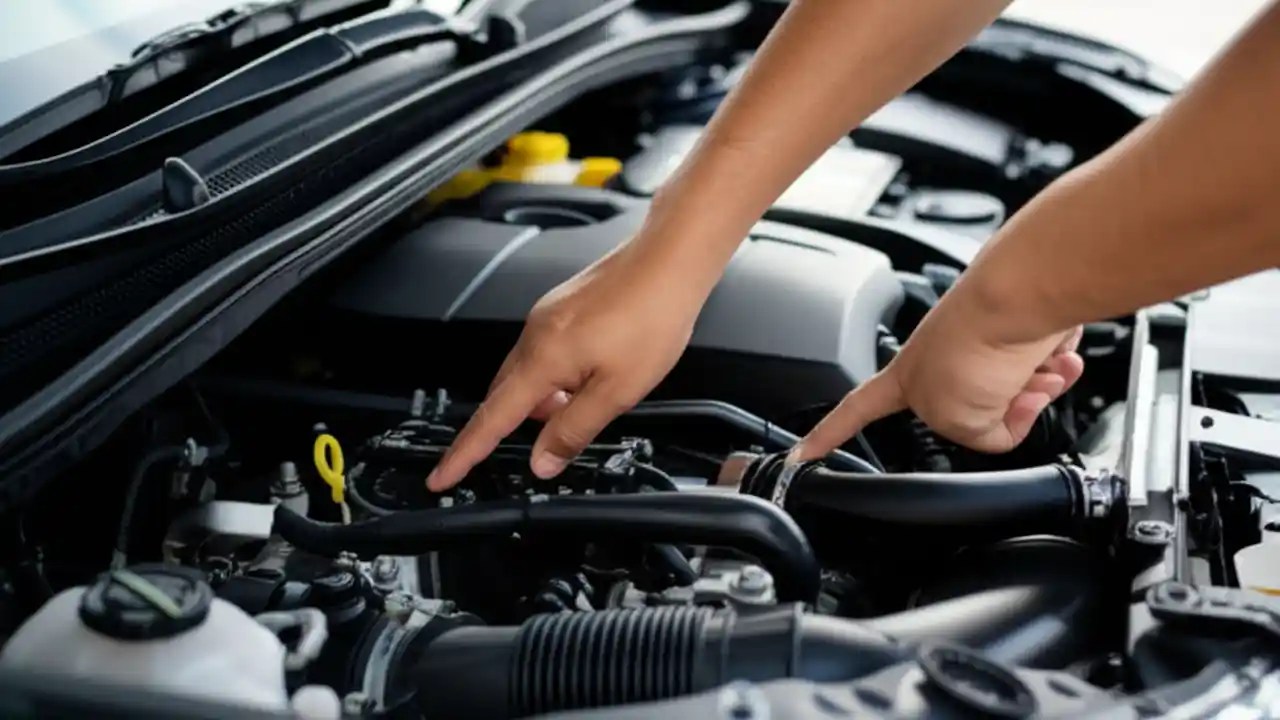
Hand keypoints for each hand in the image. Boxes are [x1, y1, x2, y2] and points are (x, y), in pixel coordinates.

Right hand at [426, 239, 705, 490]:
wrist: (669, 261)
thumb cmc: (651, 316)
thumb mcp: (618, 391)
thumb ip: (574, 430)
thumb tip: (543, 460)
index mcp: (542, 359)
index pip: (492, 419)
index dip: (466, 453)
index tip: (443, 475)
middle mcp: (535, 334)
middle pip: (506, 395)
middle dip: (516, 425)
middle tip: (539, 447)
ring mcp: (547, 317)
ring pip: (529, 373)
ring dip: (544, 400)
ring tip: (587, 404)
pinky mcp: (562, 308)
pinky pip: (545, 352)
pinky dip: (556, 376)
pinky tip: (590, 376)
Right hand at [789, 285, 1083, 462]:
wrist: (1025, 294)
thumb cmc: (980, 336)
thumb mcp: (958, 418)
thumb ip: (975, 436)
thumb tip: (1011, 415)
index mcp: (905, 381)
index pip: (856, 414)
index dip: (830, 435)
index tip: (804, 454)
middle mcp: (938, 364)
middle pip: (971, 417)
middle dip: (1002, 413)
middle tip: (1008, 396)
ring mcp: (978, 348)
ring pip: (1015, 398)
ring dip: (1035, 390)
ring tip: (1037, 371)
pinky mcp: (1018, 335)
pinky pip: (1044, 373)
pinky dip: (1057, 369)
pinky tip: (1058, 360)